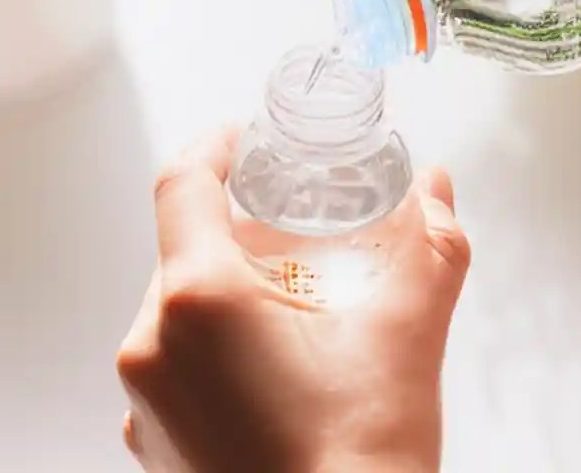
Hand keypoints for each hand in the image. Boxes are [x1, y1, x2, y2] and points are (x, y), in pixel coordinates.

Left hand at [117, 129, 470, 472]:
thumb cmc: (361, 457)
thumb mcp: (410, 331)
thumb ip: (430, 244)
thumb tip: (438, 190)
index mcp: (199, 299)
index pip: (181, 183)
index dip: (213, 146)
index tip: (242, 139)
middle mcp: (151, 345)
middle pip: (185, 248)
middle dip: (241, 231)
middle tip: (301, 235)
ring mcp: (143, 401)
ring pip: (178, 309)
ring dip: (231, 291)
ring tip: (299, 308)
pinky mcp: (153, 442)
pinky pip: (174, 365)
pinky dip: (216, 347)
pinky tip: (276, 370)